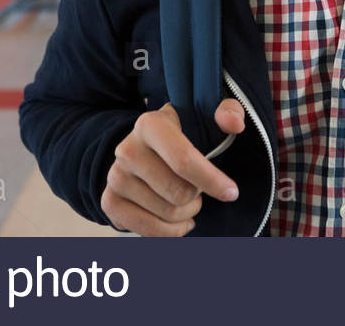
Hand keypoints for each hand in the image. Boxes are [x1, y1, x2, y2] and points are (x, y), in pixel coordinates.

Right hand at [102, 98, 244, 235]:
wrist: (146, 150)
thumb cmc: (184, 135)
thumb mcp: (206, 116)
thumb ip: (229, 112)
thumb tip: (234, 123)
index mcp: (150, 125)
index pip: (183, 160)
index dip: (211, 180)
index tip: (231, 192)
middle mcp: (127, 150)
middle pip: (178, 193)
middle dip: (198, 196)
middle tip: (198, 189)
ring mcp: (116, 177)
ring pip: (167, 214)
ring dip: (187, 213)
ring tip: (186, 199)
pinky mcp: (110, 202)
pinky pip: (149, 231)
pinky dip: (171, 231)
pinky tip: (177, 219)